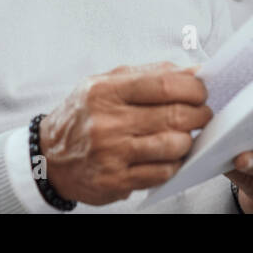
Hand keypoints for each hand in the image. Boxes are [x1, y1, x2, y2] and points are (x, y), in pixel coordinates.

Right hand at [37, 61, 210, 205]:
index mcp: (106, 91)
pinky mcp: (115, 181)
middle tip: (203, 114)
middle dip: (199, 114)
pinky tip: (170, 156)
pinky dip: (174, 163)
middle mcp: (107, 122)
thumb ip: (150, 74)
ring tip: (186, 135)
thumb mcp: (107, 82)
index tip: (201, 92)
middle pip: (174, 116)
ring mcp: (111, 154)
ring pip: (172, 146)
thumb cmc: (85, 114)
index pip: (164, 84)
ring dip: (188, 140)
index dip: (193, 88)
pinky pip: (161, 173)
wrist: (49, 156)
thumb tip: (193, 71)